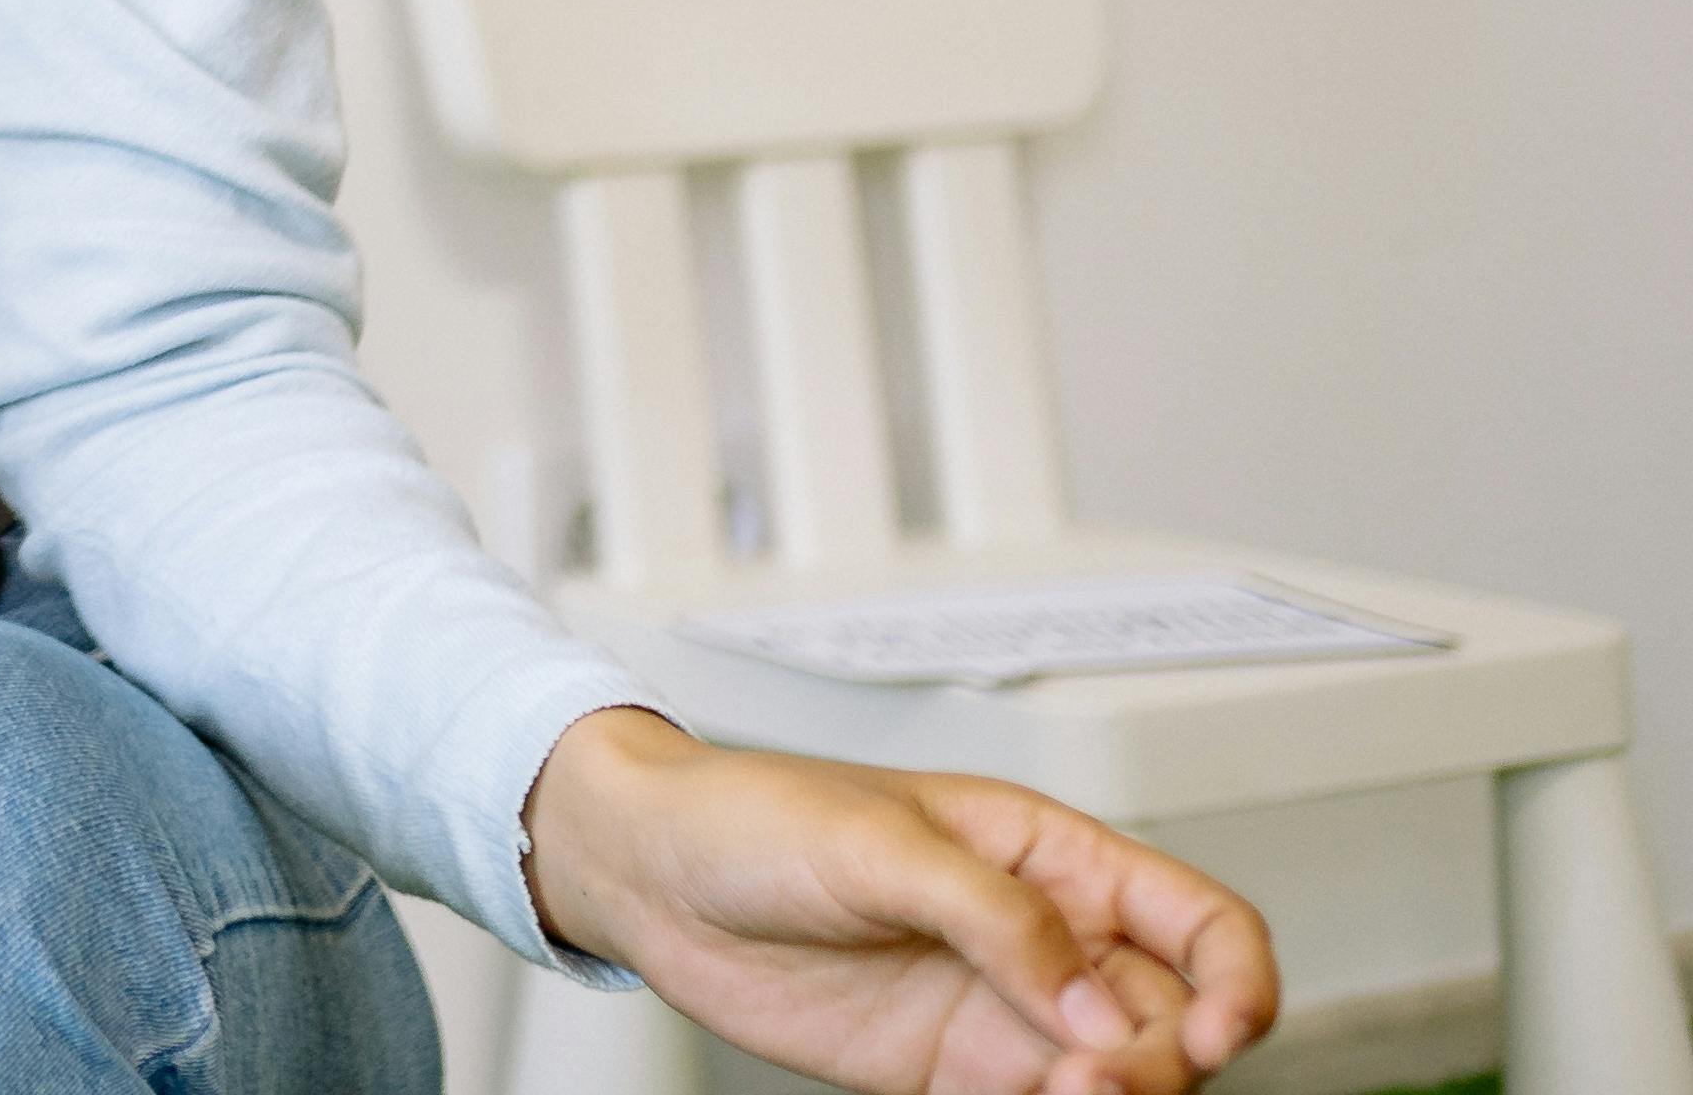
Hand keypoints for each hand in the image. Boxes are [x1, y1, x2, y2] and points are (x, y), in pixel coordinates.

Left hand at [525, 711, 1279, 1092]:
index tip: (1211, 1033)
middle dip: (1159, 1061)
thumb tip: (1095, 1009)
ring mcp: (998, 1012)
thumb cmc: (751, 814)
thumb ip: (997, 918)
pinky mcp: (949, 1073)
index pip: (1198, 923)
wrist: (648, 871)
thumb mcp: (880, 843)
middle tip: (1088, 1078)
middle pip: (1168, 1019)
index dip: (1234, 982)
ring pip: (1114, 1078)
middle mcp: (1040, 939)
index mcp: (1047, 856)